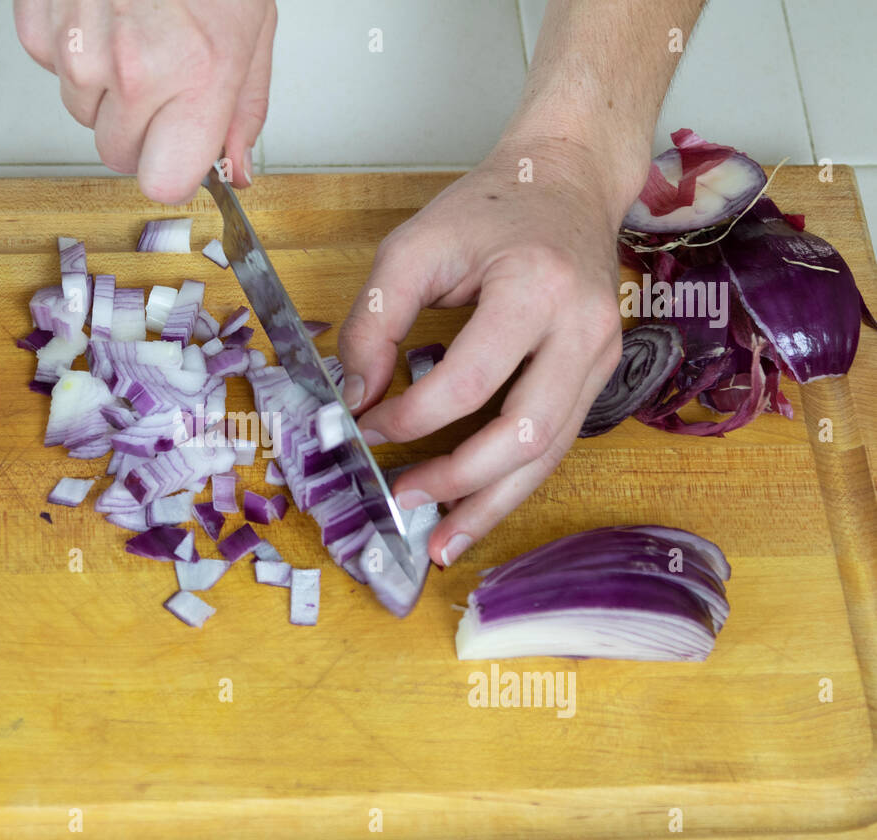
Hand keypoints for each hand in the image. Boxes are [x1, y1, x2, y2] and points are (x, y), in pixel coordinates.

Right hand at [14, 0, 275, 202]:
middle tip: (161, 79)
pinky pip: (52, 70)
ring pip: (82, 113)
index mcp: (197, 78)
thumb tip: (236, 169)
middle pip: (117, 155)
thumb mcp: (252, 31)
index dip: (170, 169)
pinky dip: (74, 50)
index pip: (163, 183)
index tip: (179, 150)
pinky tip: (102, 13)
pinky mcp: (42, 26)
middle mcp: (135, 71)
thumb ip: (243, 110)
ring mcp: (80, 50)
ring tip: (133, 31)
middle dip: (139, 130)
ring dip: (104, 87)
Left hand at [338, 139, 629, 566]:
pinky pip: (555, 444)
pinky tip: (475, 510)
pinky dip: (512, 484)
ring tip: (441, 542)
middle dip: (457, 480)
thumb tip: (355, 399)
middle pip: (524, 434)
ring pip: (549, 455)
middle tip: (400, 500)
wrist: (567, 181)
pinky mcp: (598, 376)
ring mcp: (600, 358)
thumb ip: (376, 321)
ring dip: (491, 505)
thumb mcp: (414, 246)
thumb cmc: (488, 208)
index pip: (470, 380)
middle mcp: (582, 331)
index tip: (365, 425)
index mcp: (537, 288)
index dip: (411, 416)